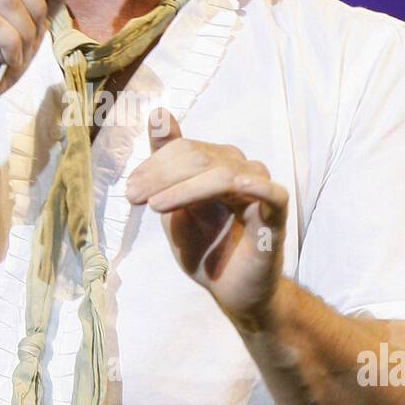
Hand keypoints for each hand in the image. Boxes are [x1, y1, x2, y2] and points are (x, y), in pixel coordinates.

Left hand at [125, 109, 287, 330]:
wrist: (231, 292)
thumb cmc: (206, 246)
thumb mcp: (174, 202)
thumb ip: (166, 161)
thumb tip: (159, 113)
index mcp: (218, 165)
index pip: (185, 149)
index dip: (155, 165)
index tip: (130, 190)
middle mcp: (242, 171)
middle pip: (201, 157)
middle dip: (162, 175)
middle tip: (134, 197)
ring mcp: (260, 194)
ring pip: (225, 174)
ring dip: (185, 188)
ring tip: (155, 207)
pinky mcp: (275, 220)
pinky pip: (274, 195)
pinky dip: (257, 185)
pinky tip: (237, 184)